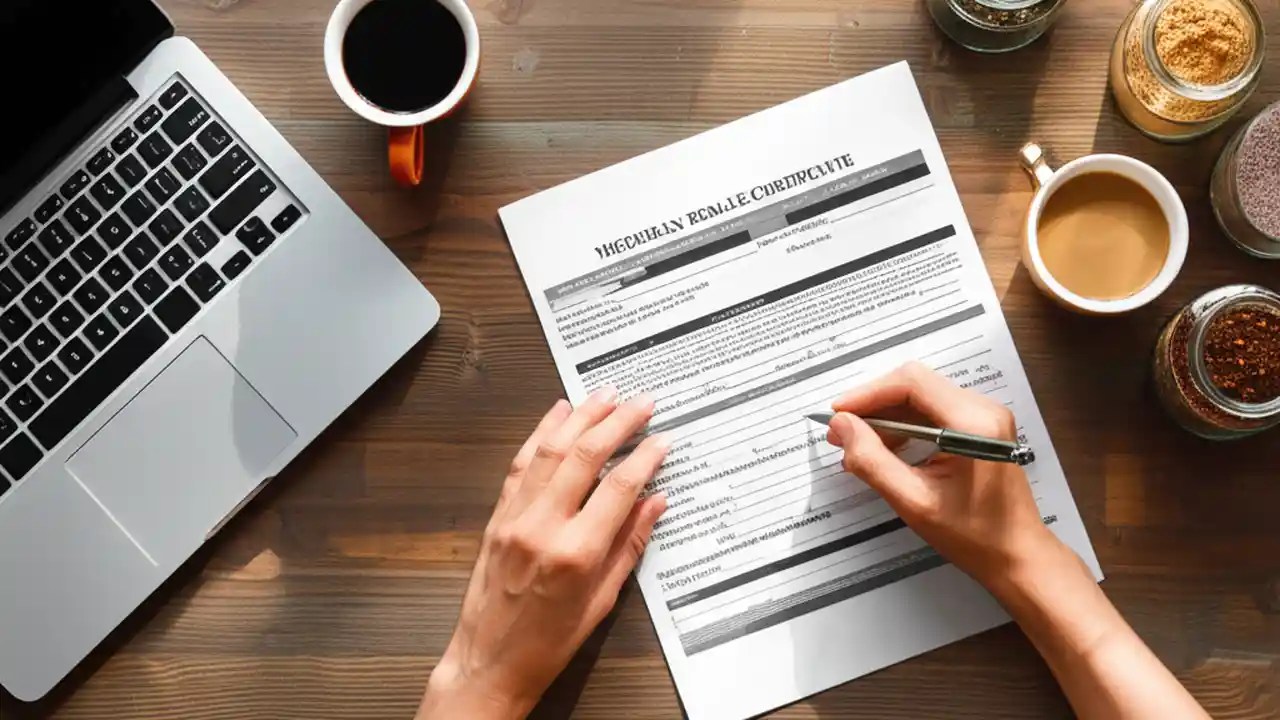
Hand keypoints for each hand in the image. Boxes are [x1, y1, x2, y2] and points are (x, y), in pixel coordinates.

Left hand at [419, 390, 669, 719]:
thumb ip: (629, 545)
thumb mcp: (602, 600)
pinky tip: (557, 414)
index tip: (662, 438)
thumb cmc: (547, 642)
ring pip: (550, 450)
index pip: (618, 487)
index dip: (645, 456)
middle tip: (640, 402)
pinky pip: (521, 463)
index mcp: (575, 553)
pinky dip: (540, 433)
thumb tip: (655, 503)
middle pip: (585, 456)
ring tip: (604, 394)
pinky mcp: (497, 516)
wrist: (488, 662)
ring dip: (580, 416)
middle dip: (617, 422)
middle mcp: (542, 527)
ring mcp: (515, 518)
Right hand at [827, 362, 1060, 589]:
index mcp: (973, 423)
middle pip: (915, 385)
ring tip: (858, 444)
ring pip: (921, 397)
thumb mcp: (914, 502)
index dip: (868, 394)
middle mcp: (983, 410)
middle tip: (842, 431)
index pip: (911, 383)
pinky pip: (933, 412)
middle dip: (873, 404)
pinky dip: (904, 425)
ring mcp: (984, 417)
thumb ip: (873, 461)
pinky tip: (885, 449)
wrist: (1018, 556)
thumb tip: (842, 427)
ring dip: (886, 415)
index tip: (838, 413)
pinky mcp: (979, 428)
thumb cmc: (976, 536)